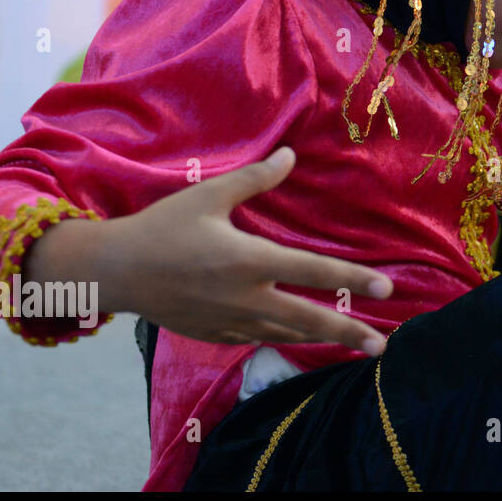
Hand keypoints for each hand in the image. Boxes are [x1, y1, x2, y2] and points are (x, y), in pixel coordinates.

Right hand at [36, 147, 392, 353]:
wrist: (115, 272)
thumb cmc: (162, 228)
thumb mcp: (208, 197)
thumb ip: (255, 179)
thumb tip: (290, 155)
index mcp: (250, 261)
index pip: (315, 272)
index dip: (354, 280)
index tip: (387, 288)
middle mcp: (247, 297)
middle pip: (310, 320)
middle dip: (350, 333)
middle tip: (382, 345)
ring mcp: (231, 322)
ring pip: (288, 334)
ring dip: (323, 340)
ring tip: (355, 345)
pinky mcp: (216, 336)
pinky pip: (259, 339)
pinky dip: (285, 338)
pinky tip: (301, 337)